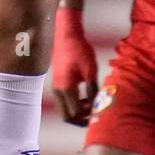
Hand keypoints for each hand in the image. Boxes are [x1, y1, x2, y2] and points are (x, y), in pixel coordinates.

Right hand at [51, 7, 98, 126]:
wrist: (67, 35)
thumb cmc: (80, 50)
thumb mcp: (90, 71)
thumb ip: (93, 90)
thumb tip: (98, 106)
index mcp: (66, 88)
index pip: (74, 114)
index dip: (87, 118)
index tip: (99, 114)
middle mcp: (58, 90)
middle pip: (66, 117)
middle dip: (81, 120)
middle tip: (94, 115)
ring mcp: (55, 87)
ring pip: (64, 110)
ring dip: (77, 112)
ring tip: (91, 104)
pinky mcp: (57, 83)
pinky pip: (63, 102)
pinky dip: (73, 105)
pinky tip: (85, 97)